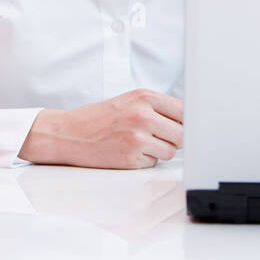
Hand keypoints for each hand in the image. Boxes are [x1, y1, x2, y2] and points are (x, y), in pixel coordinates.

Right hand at [18, 89, 182, 168]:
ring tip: (139, 142)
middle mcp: (142, 116)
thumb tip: (190, 121)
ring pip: (170, 151)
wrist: (69, 133)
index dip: (187, 121)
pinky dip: (144, 160)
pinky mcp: (130, 158)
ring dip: (159, 150)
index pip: (185, 111)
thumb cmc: (101, 117)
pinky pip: (153, 162)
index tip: (187, 126)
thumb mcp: (130, 101)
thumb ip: (158, 108)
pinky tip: (128, 151)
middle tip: (157, 136)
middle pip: (182, 134)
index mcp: (144, 97)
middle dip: (174, 138)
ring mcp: (136, 138)